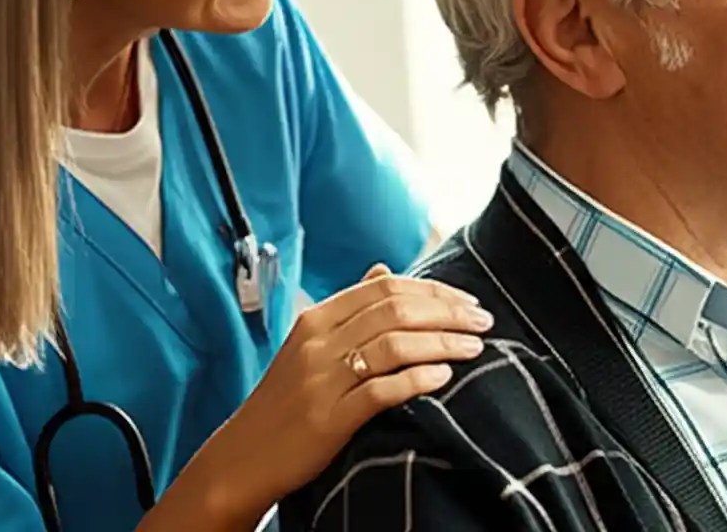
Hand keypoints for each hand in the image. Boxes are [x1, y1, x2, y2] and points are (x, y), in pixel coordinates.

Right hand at [152, 265, 491, 529]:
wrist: (243, 456)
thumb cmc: (285, 400)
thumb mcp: (309, 344)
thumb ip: (350, 308)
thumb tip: (385, 270)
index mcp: (317, 319)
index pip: (385, 288)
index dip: (434, 290)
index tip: (469, 301)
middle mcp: (319, 342)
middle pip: (396, 311)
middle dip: (448, 313)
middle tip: (483, 321)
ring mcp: (322, 380)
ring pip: (394, 345)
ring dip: (443, 343)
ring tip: (474, 347)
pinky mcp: (328, 418)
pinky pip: (381, 390)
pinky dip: (417, 379)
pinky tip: (444, 377)